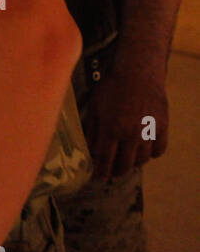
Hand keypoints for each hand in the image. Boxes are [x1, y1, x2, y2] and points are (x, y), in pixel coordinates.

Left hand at [84, 60, 168, 178]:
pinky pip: (159, 150)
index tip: (98, 178)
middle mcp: (131, 133)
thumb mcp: (95, 107)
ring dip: (134, 163)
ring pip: (142, 159)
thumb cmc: (111, 88)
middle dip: (116, 171)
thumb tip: (89, 149)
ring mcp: (149, 131)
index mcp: (111, 128)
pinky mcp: (163, 127)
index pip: (105, 158)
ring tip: (127, 161)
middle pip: (125, 164)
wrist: (138, 73)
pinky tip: (144, 151)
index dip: (101, 171)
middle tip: (112, 172)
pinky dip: (151, 153)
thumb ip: (92, 130)